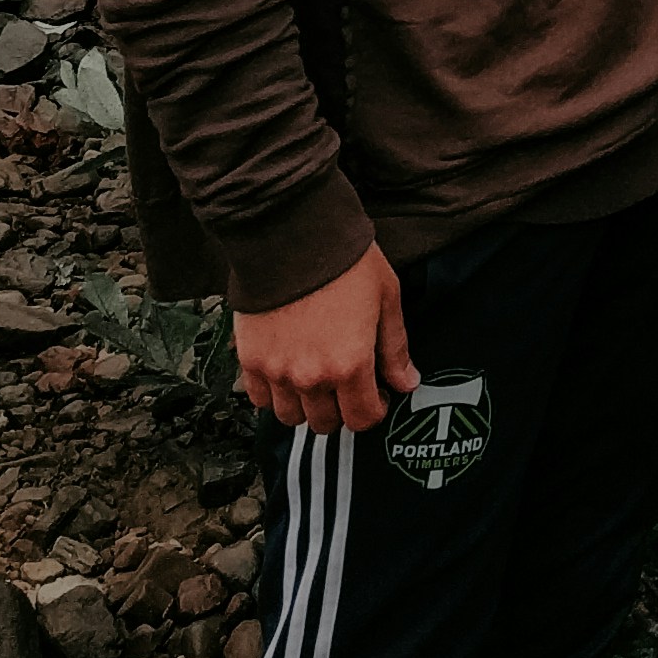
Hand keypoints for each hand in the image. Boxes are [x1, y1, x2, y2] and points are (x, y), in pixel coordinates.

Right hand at [234, 243, 415, 435]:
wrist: (292, 232)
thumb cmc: (344, 259)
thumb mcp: (386, 297)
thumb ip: (395, 347)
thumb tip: (406, 382)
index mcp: (350, 363)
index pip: (362, 419)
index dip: (374, 410)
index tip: (375, 395)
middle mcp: (311, 376)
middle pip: (325, 424)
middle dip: (341, 409)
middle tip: (345, 384)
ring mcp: (277, 371)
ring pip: (291, 417)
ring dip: (305, 405)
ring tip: (314, 377)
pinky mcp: (250, 359)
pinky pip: (259, 398)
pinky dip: (273, 393)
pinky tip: (285, 370)